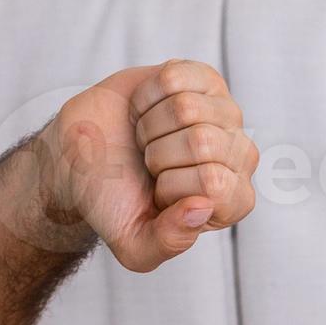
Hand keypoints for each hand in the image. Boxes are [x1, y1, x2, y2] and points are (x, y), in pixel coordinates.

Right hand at [0, 60, 259, 273]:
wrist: (86, 162)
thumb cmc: (114, 203)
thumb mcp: (134, 246)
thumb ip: (168, 242)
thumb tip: (201, 207)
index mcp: (231, 202)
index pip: (214, 183)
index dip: (170, 186)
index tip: (157, 192)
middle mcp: (239, 157)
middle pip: (202, 142)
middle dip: (157, 154)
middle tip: (148, 163)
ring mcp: (225, 114)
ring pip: (186, 108)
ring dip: (151, 125)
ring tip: (147, 139)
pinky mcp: (205, 80)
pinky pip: (174, 78)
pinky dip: (147, 96)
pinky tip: (147, 112)